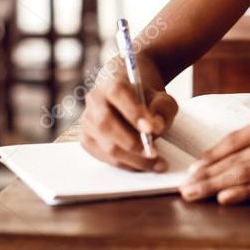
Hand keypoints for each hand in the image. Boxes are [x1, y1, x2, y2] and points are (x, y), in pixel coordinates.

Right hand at [80, 56, 177, 171]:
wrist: (129, 104)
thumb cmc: (146, 102)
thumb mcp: (161, 99)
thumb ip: (163, 108)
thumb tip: (156, 127)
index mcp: (111, 84)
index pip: (118, 93)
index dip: (133, 112)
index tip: (151, 129)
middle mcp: (95, 102)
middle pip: (105, 123)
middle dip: (132, 142)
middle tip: (154, 152)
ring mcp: (88, 122)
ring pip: (106, 145)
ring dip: (133, 158)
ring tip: (156, 162)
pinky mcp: (87, 141)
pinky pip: (104, 158)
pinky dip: (126, 164)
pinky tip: (143, 165)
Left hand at [179, 108, 249, 204]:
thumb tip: (231, 155)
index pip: (235, 139)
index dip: (211, 156)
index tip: (193, 169)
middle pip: (236, 158)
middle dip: (206, 174)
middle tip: (184, 187)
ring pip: (245, 172)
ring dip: (215, 186)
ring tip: (195, 195)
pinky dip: (243, 193)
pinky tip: (225, 198)